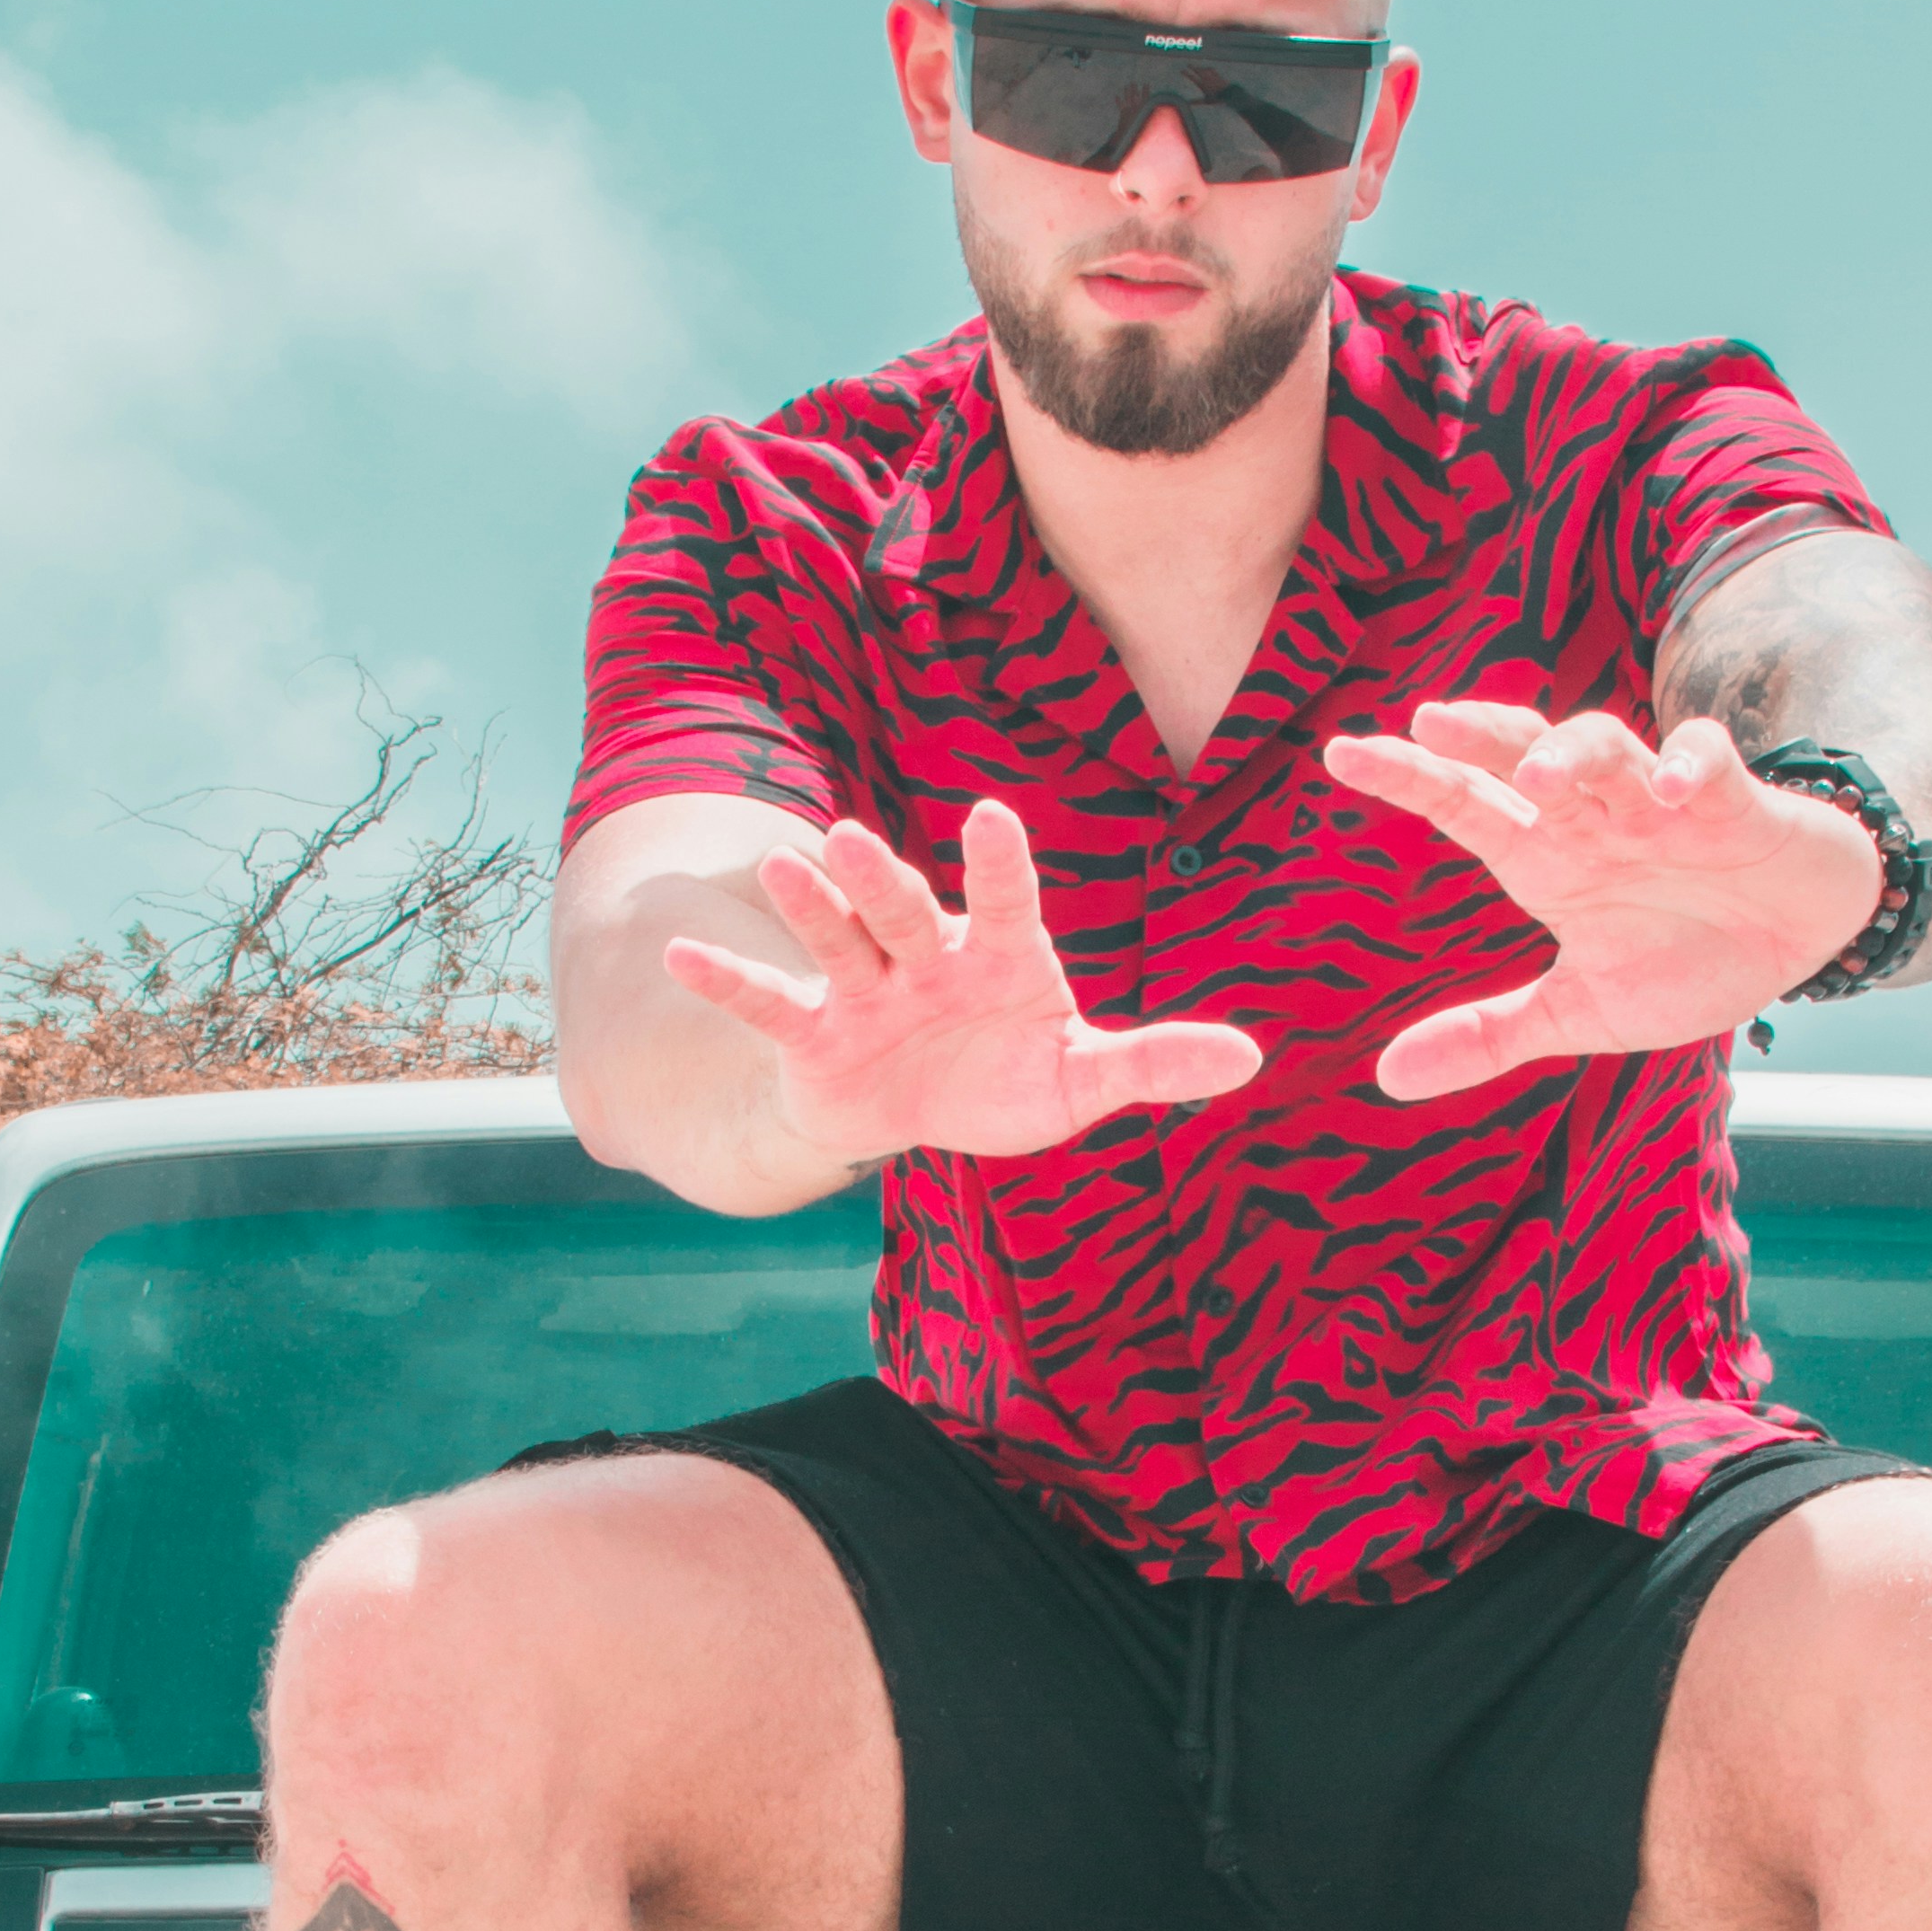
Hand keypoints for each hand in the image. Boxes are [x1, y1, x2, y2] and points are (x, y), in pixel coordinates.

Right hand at [663, 798, 1263, 1159]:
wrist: (916, 1113)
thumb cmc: (1005, 1080)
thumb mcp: (1079, 1080)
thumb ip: (1150, 1065)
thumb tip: (1250, 1061)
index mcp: (1001, 957)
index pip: (1005, 902)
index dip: (999, 865)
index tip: (993, 817)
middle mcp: (927, 958)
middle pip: (905, 911)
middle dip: (880, 880)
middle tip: (851, 835)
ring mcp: (864, 991)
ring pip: (837, 941)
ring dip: (811, 907)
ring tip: (782, 863)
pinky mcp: (812, 1033)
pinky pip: (770, 1004)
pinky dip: (728, 983)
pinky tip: (681, 955)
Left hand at [1321, 696, 1888, 1104]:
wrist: (1801, 938)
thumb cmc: (1688, 957)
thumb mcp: (1583, 1011)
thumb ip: (1491, 1034)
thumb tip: (1386, 1078)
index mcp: (1551, 859)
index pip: (1469, 804)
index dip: (1410, 777)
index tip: (1340, 753)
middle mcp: (1595, 818)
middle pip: (1526, 753)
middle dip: (1481, 735)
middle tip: (1427, 725)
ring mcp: (1662, 804)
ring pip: (1609, 747)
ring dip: (1574, 755)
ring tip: (1542, 780)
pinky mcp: (1735, 802)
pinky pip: (1709, 762)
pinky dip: (1690, 767)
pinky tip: (1672, 788)